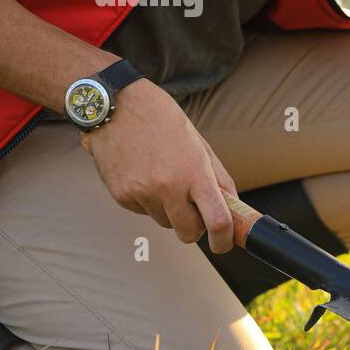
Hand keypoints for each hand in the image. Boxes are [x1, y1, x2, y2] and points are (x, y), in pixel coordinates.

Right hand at [80, 79, 237, 252]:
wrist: (117, 106)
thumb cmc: (163, 121)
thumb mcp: (200, 145)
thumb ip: (218, 178)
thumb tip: (232, 205)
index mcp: (195, 173)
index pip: (217, 221)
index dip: (224, 239)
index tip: (223, 243)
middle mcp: (168, 187)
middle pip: (188, 233)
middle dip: (195, 228)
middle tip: (194, 213)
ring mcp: (142, 193)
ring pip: (164, 222)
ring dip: (170, 211)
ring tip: (164, 179)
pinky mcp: (121, 196)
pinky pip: (143, 212)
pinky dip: (148, 202)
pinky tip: (144, 176)